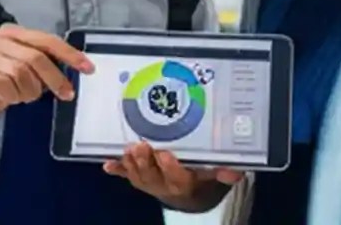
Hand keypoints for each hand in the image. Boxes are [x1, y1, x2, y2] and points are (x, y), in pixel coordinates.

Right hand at [0, 24, 94, 126]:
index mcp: (12, 33)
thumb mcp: (25, 73)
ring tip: (23, 97)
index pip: (45, 40)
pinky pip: (2, 84)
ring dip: (27, 91)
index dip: (68, 54)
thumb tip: (74, 67)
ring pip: (19, 72)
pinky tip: (6, 99)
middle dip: (54, 78)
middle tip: (66, 94)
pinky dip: (11, 96)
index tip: (87, 68)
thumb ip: (43, 64)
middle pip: (34, 57)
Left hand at [104, 142, 242, 211]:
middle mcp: (165, 186)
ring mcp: (150, 183)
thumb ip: (223, 172)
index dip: (170, 168)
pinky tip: (107, 165)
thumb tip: (234, 171)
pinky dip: (117, 170)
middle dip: (145, 162)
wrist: (191, 195)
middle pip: (153, 177)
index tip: (165, 154)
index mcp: (185, 183)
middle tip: (140, 145)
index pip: (178, 178)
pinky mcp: (139, 178)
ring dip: (131, 164)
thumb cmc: (202, 177)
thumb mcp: (215, 175)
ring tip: (127, 149)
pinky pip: (126, 175)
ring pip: (138, 176)